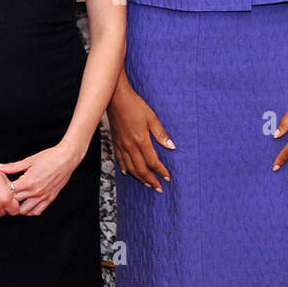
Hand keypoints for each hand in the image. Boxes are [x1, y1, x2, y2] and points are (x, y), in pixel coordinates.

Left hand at [0, 142, 83, 215]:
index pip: (9, 193)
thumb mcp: (28, 161)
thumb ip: (12, 167)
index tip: (2, 187)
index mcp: (28, 181)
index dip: (3, 191)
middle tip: (7, 195)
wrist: (67, 158)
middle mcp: (35, 192)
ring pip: (25, 211)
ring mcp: (43, 196)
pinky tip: (28, 202)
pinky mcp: (50, 199)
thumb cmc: (49, 157)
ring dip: (19, 207)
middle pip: (15, 203)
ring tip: (17, 199)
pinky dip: (30, 210)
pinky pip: (37, 211)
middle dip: (9, 200)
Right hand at [107, 75, 173, 192]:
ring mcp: (121, 145)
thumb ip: (161, 133)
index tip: (168, 178)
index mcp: (141, 140)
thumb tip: (172, 147)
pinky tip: (128, 173)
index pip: (153, 161)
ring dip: (139, 178)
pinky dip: (125, 169)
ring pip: (130, 168)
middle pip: (141, 169)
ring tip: (147, 184)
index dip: (161, 171)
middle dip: (151, 180)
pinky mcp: (115, 142)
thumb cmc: (135, 105)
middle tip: (159, 188)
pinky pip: (120, 160)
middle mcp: (130, 146)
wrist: (116, 99)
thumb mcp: (152, 117)